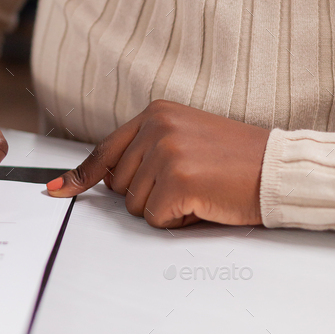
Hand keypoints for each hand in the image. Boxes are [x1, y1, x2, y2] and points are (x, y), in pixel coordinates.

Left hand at [47, 100, 269, 227]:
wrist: (278, 168)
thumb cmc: (237, 158)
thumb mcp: (185, 138)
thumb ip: (147, 149)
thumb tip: (104, 178)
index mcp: (156, 113)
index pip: (106, 149)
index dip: (81, 176)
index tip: (56, 190)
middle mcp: (157, 127)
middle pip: (120, 184)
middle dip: (148, 195)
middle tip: (187, 183)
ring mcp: (165, 152)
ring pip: (136, 205)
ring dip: (165, 208)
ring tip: (198, 190)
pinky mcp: (177, 180)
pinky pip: (157, 219)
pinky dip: (178, 221)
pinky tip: (202, 202)